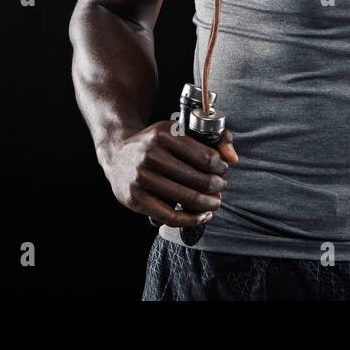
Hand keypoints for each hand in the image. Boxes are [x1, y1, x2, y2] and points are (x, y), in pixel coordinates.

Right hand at [102, 122, 237, 226]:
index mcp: (163, 134)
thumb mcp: (178, 130)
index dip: (220, 167)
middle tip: (221, 186)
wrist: (117, 153)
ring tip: (215, 201)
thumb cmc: (154, 143)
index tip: (223, 169)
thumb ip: (212, 138)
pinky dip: (192, 219)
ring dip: (209, 203)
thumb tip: (233, 157)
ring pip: (187, 198)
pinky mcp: (136, 199)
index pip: (205, 157)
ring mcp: (141, 178)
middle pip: (198, 179)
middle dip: (217, 186)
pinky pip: (171, 216)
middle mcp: (150, 154)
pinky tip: (204, 215)